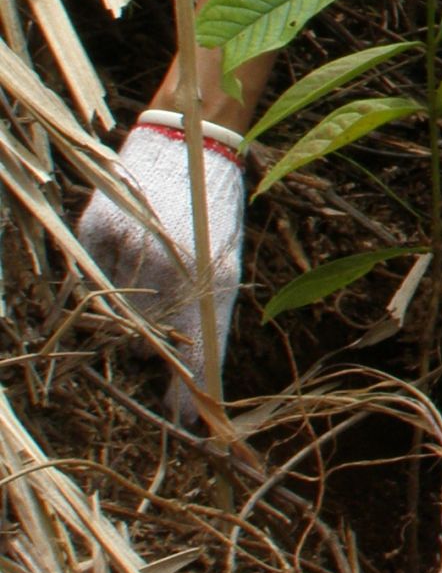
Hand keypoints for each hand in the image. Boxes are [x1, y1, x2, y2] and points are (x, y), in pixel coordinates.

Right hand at [78, 112, 246, 422]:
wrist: (191, 144)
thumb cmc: (212, 213)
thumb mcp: (225, 267)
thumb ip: (210, 327)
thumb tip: (198, 393)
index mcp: (213, 276)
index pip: (198, 352)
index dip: (189, 396)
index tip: (188, 428)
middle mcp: (170, 264)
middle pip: (147, 344)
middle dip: (151, 357)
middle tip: (156, 354)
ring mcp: (129, 246)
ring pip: (112, 318)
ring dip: (122, 325)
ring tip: (139, 301)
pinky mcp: (96, 230)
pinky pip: (85, 285)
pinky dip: (95, 292)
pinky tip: (114, 276)